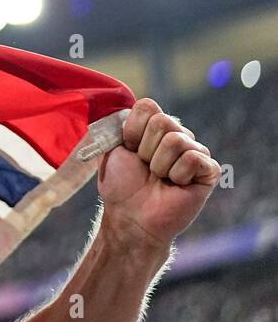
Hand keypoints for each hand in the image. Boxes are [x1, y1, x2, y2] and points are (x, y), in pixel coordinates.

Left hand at [97, 97, 221, 250]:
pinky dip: (178, 174)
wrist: (131, 216)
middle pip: (162, 121)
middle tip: (146, 168)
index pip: (148, 106)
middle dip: (145, 149)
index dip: (132, 130)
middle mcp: (178, 135)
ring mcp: (196, 152)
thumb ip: (117, 123)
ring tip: (160, 178)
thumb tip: (124, 104)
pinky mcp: (210, 170)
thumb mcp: (111, 149)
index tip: (128, 149)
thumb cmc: (121, 185)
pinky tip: (176, 185)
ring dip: (159, 165)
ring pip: (176, 140)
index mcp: (154, 128)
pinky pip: (193, 158)